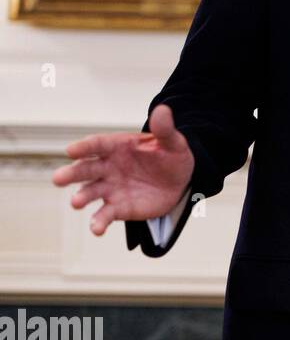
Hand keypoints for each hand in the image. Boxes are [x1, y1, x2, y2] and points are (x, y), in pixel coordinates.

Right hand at [51, 104, 195, 235]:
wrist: (181, 181)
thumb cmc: (171, 157)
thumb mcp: (173, 143)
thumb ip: (165, 129)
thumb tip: (162, 110)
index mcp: (117, 146)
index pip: (97, 144)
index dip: (84, 147)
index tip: (71, 150)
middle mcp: (107, 167)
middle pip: (85, 169)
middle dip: (71, 174)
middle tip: (58, 179)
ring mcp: (110, 188)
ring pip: (90, 192)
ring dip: (81, 197)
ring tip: (76, 203)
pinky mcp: (117, 207)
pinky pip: (105, 215)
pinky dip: (98, 222)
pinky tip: (97, 229)